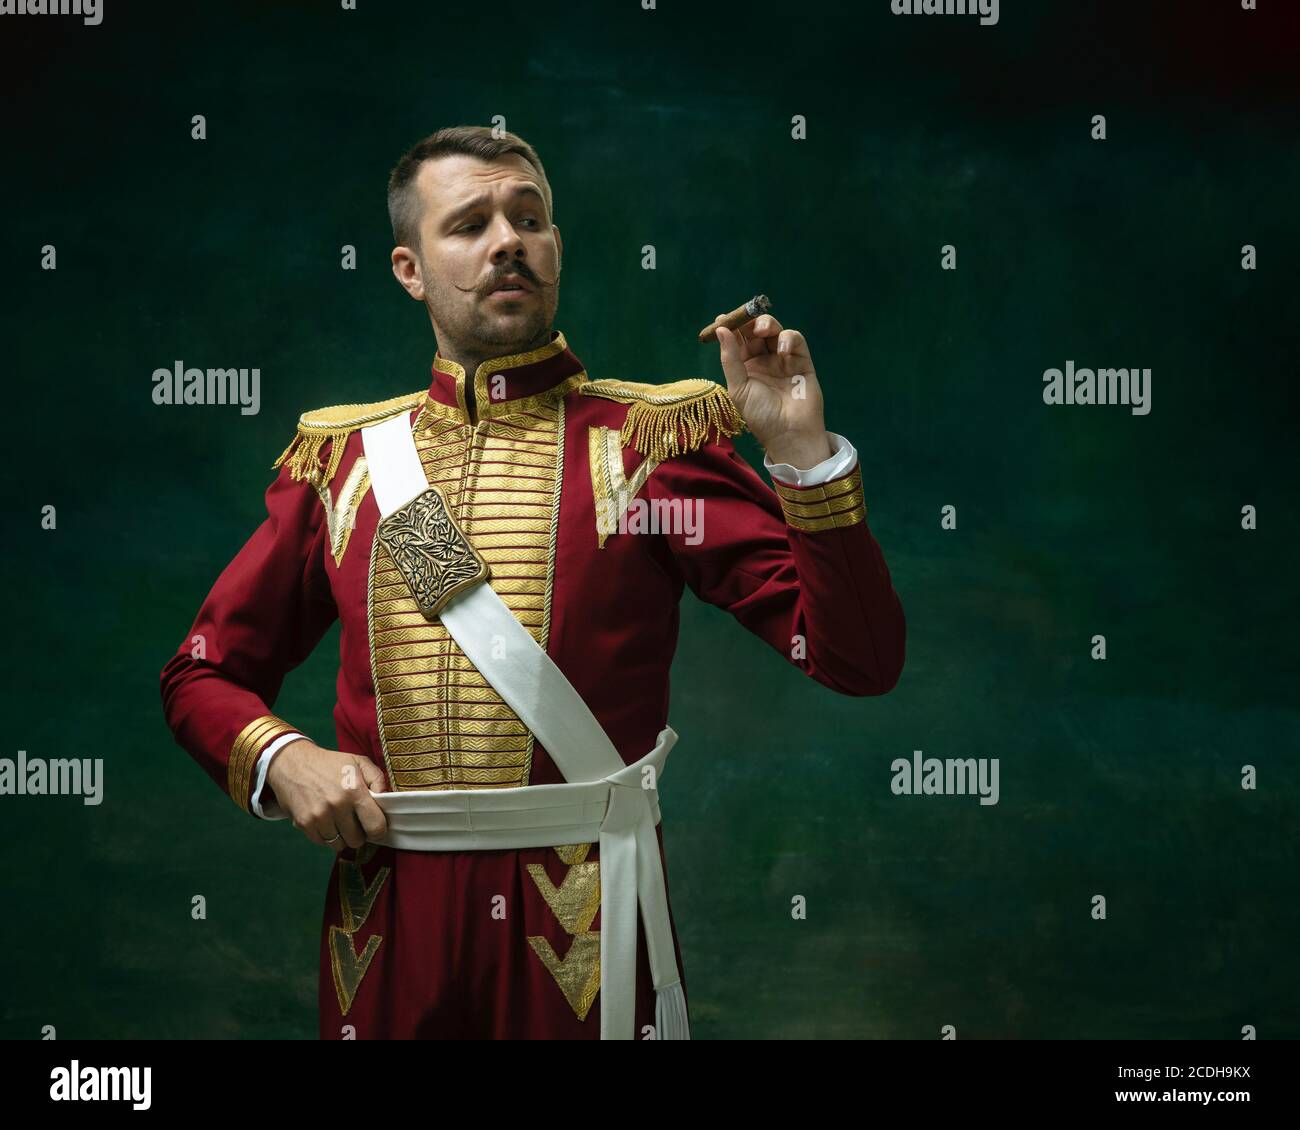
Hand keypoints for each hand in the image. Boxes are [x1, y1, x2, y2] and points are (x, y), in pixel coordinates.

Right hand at [265, 739, 388, 851]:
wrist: (291, 763)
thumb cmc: (329, 763)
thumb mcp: (358, 762)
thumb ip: (378, 779)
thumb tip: (386, 799)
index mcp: (354, 791)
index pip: (375, 827)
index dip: (379, 830)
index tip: (375, 826)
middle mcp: (336, 806)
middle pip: (357, 840)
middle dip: (359, 833)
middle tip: (355, 821)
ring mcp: (318, 817)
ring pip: (339, 845)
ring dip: (342, 836)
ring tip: (339, 819)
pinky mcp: (304, 824)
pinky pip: (322, 843)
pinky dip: (326, 835)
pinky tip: (325, 820)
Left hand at [714, 313, 831, 468]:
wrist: (789, 433)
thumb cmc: (761, 415)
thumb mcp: (739, 388)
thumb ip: (731, 358)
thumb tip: (720, 329)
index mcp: (745, 366)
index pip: (737, 339)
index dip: (730, 327)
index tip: (722, 318)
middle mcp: (763, 359)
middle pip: (755, 330)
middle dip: (749, 321)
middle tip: (746, 321)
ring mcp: (782, 358)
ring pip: (775, 330)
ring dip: (768, 324)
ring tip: (763, 330)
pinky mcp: (801, 359)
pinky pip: (795, 340)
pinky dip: (788, 338)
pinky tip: (781, 350)